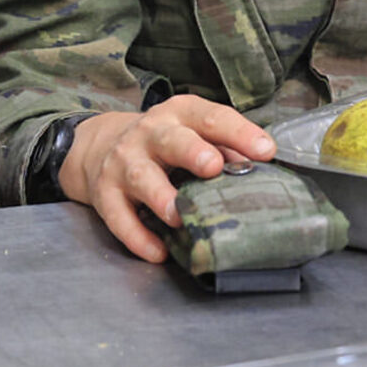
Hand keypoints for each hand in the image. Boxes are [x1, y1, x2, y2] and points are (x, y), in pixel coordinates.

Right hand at [58, 97, 275, 262]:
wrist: (102, 146)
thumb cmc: (164, 144)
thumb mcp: (192, 133)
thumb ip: (225, 148)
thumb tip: (263, 171)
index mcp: (179, 115)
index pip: (210, 118)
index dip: (238, 133)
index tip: (265, 151)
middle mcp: (149, 134)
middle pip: (170, 139)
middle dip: (191, 151)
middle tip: (212, 166)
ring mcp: (124, 162)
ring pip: (141, 176)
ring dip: (160, 195)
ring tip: (179, 216)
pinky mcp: (105, 193)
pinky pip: (118, 216)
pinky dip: (137, 235)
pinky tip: (158, 251)